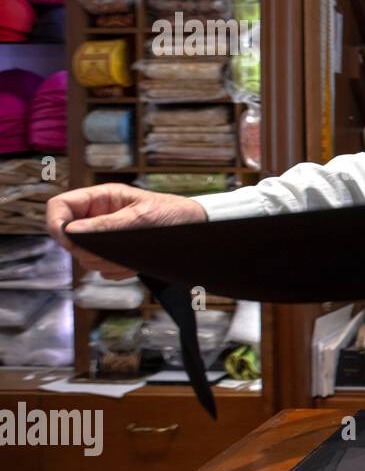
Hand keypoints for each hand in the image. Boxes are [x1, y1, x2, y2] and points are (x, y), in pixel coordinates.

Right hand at [46, 184, 207, 279]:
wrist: (200, 231)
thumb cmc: (176, 215)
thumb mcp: (142, 218)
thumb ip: (107, 226)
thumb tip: (73, 232)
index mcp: (102, 199)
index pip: (60, 207)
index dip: (57, 224)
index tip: (69, 241)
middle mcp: (99, 218)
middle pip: (70, 239)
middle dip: (90, 250)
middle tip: (115, 250)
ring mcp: (106, 238)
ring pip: (86, 258)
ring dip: (108, 262)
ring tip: (134, 255)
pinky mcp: (116, 255)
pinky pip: (103, 270)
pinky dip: (119, 271)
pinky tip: (137, 263)